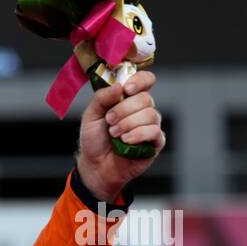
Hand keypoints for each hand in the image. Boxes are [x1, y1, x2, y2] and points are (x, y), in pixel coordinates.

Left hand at [76, 70, 164, 202]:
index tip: (126, 90)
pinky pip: (154, 131)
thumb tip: (119, 85)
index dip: (140, 81)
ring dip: (128, 124)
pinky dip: (137, 135)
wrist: (95, 166)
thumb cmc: (94, 140)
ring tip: (114, 134)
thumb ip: (102, 98)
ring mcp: (151, 125)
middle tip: (109, 121)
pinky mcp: (155, 142)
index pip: (146, 80)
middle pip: (146, 98)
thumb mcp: (91, 116)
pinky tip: (125, 141)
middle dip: (124, 110)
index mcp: (129, 98)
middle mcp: (143, 109)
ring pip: (151, 114)